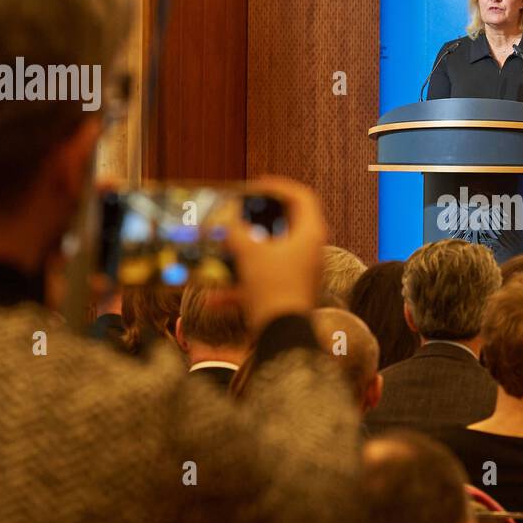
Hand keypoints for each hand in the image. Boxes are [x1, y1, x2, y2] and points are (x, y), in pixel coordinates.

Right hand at [225, 176, 327, 331]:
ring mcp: (300, 274)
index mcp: (309, 234)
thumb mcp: (248, 253)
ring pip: (269, 256)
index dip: (278, 187)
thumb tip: (226, 218)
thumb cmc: (272, 288)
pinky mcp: (288, 293)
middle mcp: (309, 252)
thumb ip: (235, 231)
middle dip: (256, 222)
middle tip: (238, 216)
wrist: (282, 336)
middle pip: (284, 226)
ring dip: (244, 255)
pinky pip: (262, 283)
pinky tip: (213, 299)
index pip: (301, 197)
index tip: (256, 186)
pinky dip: (240, 287)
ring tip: (221, 251)